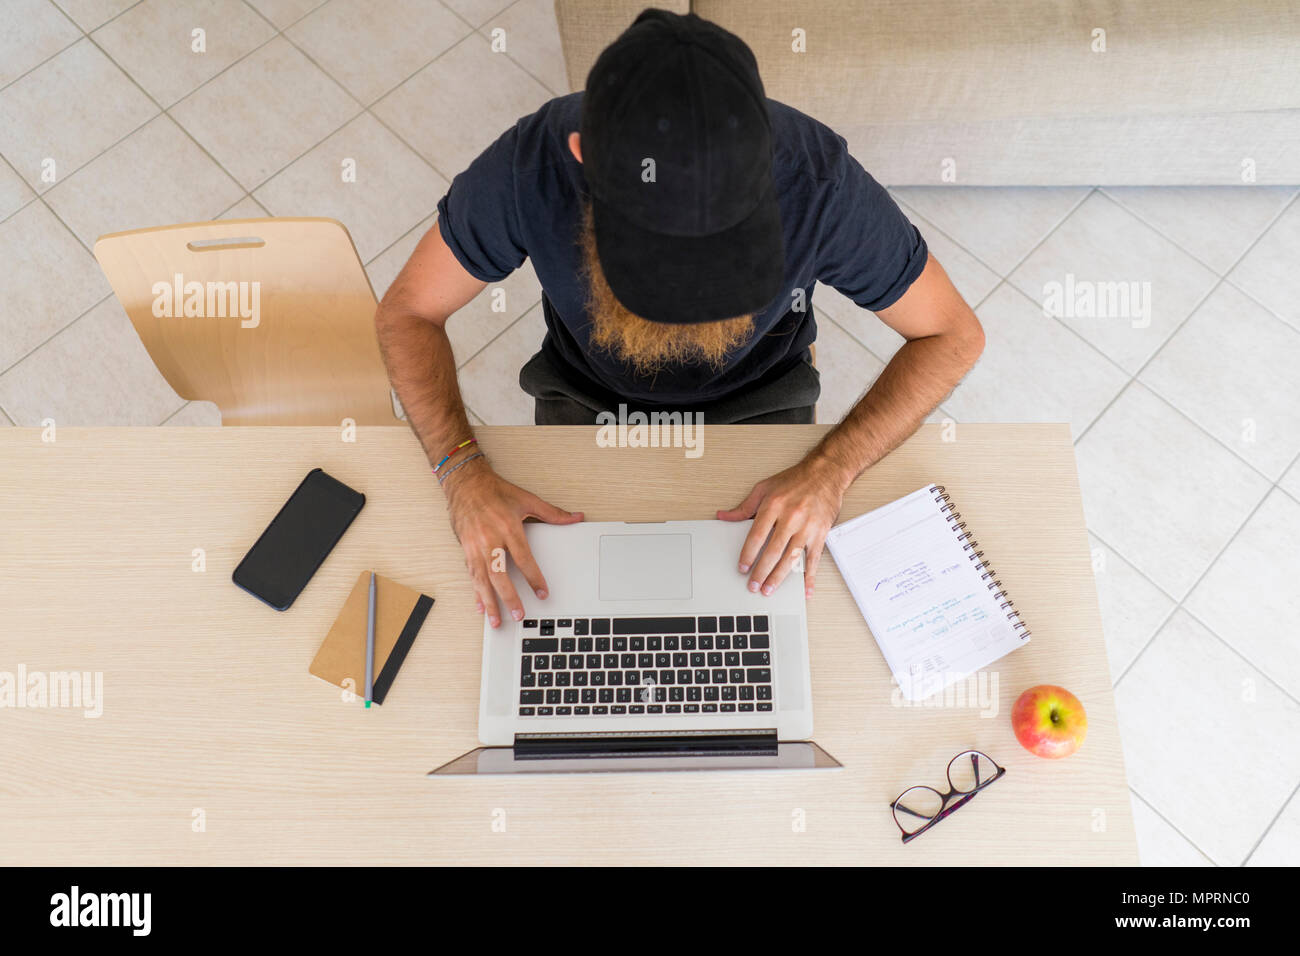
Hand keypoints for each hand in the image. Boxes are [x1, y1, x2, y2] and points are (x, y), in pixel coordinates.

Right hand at [444, 462, 583, 627]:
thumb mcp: (526, 499)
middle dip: (509, 598)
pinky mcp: (465, 549)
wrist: (465, 483)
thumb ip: (552, 513)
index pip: (523, 558)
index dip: (534, 578)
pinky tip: (480, 606)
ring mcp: (475, 546)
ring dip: (489, 602)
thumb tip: (575, 517)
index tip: (542, 593)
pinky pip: (471, 575)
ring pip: (482, 579)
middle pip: (500, 574)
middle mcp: (490, 539)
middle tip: (518, 615)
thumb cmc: (495, 491)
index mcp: (507, 527)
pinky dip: (476, 592)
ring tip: (495, 620)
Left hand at [716, 457, 848, 597]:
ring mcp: (807, 527)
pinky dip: (809, 577)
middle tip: (753, 586)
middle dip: (761, 572)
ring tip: (769, 589)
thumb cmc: (796, 480)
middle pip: (773, 551)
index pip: (757, 536)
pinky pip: (814, 559)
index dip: (748, 554)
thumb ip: (744, 507)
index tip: (742, 567)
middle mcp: (791, 517)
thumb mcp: (764, 488)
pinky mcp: (821, 534)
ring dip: (779, 577)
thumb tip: (724, 516)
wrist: (825, 473)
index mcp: (774, 506)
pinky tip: (805, 589)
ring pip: (791, 559)